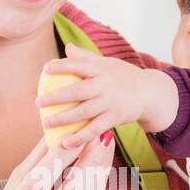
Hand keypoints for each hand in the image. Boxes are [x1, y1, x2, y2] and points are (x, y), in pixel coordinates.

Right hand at [0, 131, 115, 189]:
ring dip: (99, 171)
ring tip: (105, 146)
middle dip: (90, 160)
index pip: (39, 184)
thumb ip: (32, 166)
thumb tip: (53, 132)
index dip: (59, 158)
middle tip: (100, 134)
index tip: (74, 134)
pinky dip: (95, 189)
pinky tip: (98, 172)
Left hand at [35, 43, 178, 148]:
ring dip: (63, 119)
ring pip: (84, 112)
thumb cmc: (124, 76)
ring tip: (46, 123)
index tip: (46, 69)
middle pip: (77, 91)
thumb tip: (67, 47)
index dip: (62, 66)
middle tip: (38, 102)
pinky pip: (95, 129)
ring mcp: (110, 102)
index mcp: (101, 68)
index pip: (79, 65)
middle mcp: (105, 84)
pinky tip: (66, 142)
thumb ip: (86, 57)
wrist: (151, 92)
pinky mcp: (115, 118)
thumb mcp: (107, 63)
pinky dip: (80, 137)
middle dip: (56, 97)